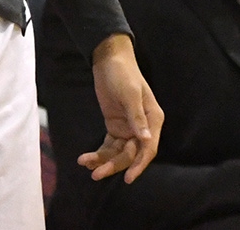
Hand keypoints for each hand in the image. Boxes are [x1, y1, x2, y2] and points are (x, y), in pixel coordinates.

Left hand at [78, 35, 162, 182]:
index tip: (128, 179)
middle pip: (131, 154)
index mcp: (153, 120)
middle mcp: (143, 128)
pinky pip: (108, 146)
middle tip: (96, 175)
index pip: (148, 149)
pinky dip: (99, 154)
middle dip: (114, 165)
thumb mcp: (129, 94)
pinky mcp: (115, 127)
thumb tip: (146, 140)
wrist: (109, 60)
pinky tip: (86, 159)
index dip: (139, 165)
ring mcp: (129, 129)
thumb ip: (137, 117)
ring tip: (86, 165)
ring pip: (118, 153)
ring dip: (104, 161)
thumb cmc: (122, 73)